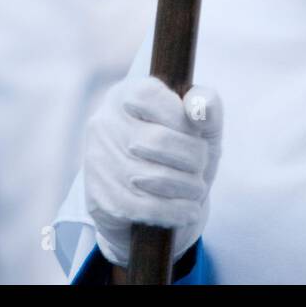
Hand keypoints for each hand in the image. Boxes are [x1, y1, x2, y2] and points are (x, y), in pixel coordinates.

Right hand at [84, 76, 221, 266]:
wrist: (155, 207)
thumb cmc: (181, 154)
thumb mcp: (201, 126)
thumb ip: (207, 105)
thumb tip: (199, 107)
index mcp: (126, 94)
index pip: (154, 99)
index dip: (183, 122)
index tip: (196, 137)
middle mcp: (104, 123)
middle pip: (158, 141)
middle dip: (192, 160)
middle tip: (201, 169)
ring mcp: (98, 161)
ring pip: (153, 177)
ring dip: (188, 188)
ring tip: (196, 190)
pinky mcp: (98, 198)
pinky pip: (144, 207)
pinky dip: (175, 212)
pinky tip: (188, 212)